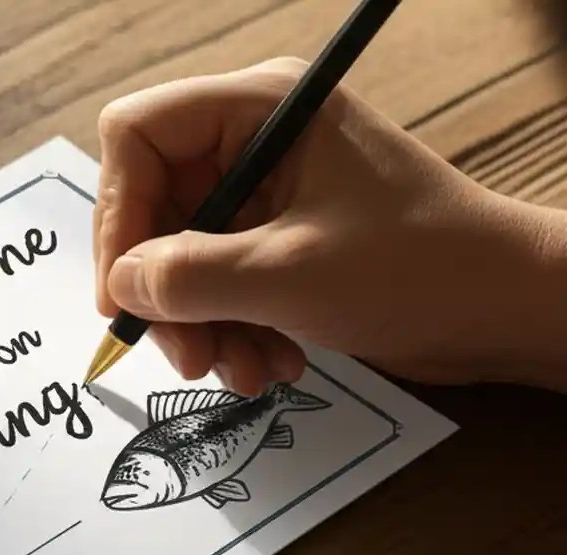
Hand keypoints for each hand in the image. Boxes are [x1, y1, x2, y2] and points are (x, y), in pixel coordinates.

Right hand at [94, 57, 566, 394]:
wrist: (506, 310)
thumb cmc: (416, 269)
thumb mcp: (287, 276)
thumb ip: (187, 278)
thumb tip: (119, 287)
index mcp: (257, 109)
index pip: (138, 136)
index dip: (119, 214)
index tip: (124, 293)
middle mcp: (253, 138)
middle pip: (155, 205)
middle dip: (167, 290)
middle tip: (187, 356)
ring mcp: (267, 188)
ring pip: (181, 253)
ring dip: (201, 323)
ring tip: (243, 374)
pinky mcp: (279, 234)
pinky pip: (219, 279)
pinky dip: (231, 327)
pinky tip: (269, 363)